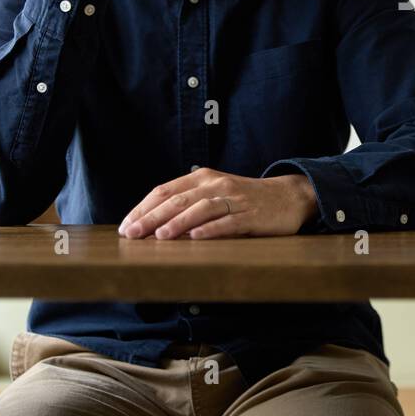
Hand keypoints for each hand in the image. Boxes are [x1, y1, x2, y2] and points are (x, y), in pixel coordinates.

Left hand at [118, 168, 318, 239]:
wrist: (288, 196)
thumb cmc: (244, 199)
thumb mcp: (214, 193)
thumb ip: (188, 202)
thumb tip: (151, 224)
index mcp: (202, 178)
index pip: (165, 191)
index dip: (143, 208)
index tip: (126, 226)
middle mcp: (216, 184)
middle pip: (178, 199)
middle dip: (152, 217)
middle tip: (132, 234)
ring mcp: (235, 199)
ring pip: (201, 208)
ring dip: (178, 222)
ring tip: (160, 236)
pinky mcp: (251, 216)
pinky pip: (228, 222)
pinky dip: (211, 229)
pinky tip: (196, 237)